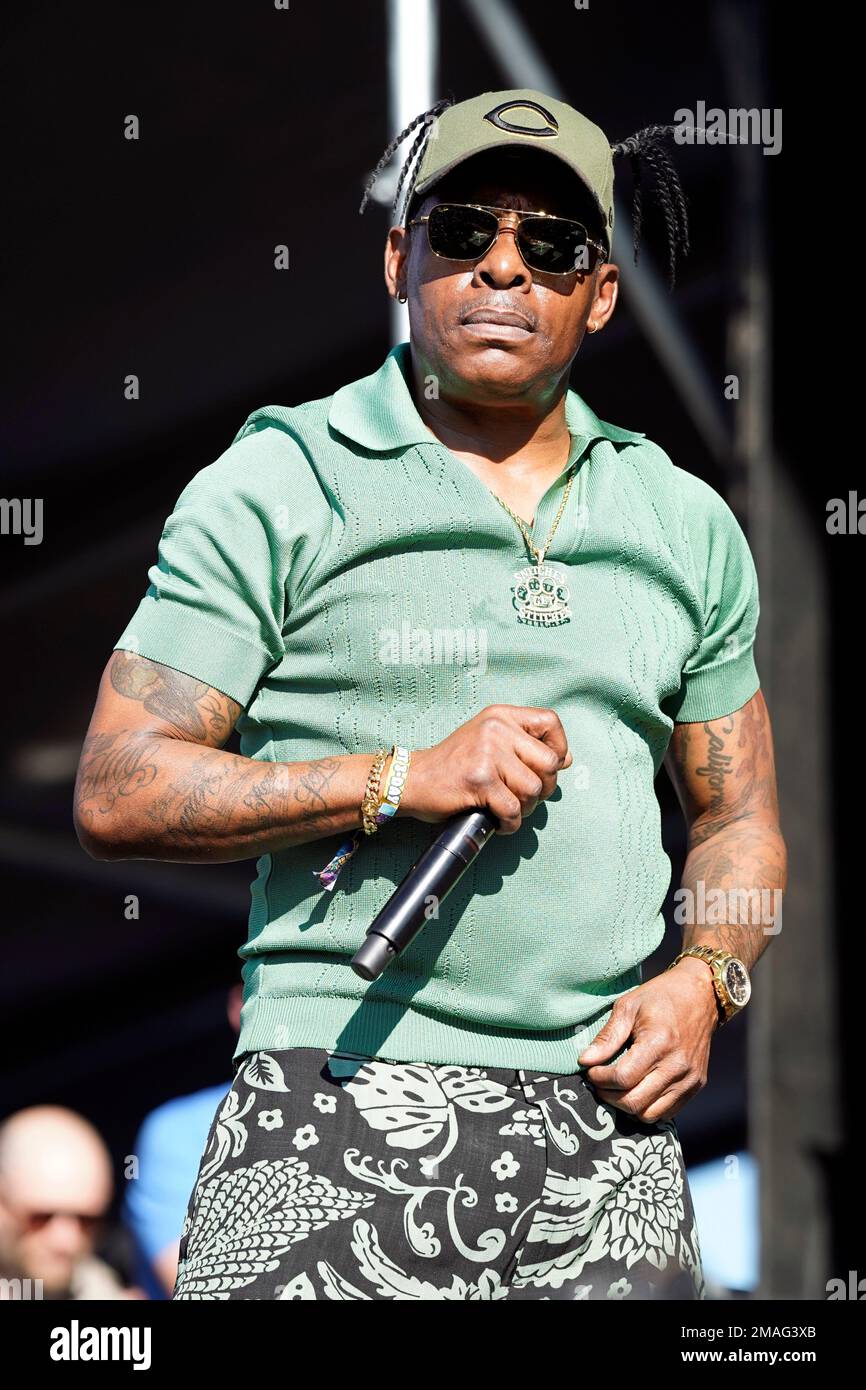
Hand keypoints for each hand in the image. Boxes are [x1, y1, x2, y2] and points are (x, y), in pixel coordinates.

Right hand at [399, 704, 572, 833]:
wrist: (412, 780)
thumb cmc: (453, 765)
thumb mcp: (488, 742)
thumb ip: (524, 746)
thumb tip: (567, 759)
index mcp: (500, 716)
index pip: (551, 722)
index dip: (558, 747)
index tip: (547, 768)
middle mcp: (496, 729)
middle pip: (549, 762)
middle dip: (544, 787)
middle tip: (525, 797)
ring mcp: (487, 753)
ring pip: (533, 789)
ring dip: (525, 808)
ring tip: (507, 809)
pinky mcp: (479, 780)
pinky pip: (513, 809)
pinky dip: (510, 824)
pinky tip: (499, 822)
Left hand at [576, 956, 720, 1122]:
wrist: (701, 996)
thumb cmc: (661, 997)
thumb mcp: (628, 1006)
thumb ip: (607, 1037)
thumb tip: (585, 1061)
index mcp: (659, 1043)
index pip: (622, 1077)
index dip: (599, 1078)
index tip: (591, 1070)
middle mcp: (677, 1066)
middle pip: (634, 1102)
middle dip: (608, 1095)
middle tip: (599, 1082)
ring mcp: (689, 1079)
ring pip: (649, 1114)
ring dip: (627, 1105)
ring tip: (617, 1088)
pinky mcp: (696, 1086)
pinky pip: (667, 1112)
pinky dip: (647, 1107)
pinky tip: (637, 1089)